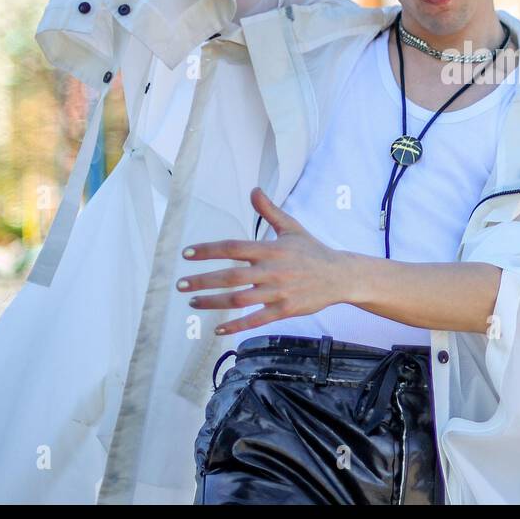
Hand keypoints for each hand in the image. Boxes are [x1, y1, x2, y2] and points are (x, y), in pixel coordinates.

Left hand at [176, 187, 353, 335]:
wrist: (339, 276)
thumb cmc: (312, 250)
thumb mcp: (292, 227)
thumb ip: (269, 211)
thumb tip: (254, 190)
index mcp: (271, 249)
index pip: (233, 248)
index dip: (209, 250)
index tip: (187, 254)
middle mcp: (272, 271)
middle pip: (231, 277)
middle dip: (203, 281)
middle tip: (180, 284)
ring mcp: (278, 293)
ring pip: (239, 300)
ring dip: (213, 302)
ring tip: (192, 302)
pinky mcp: (284, 310)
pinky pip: (255, 320)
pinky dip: (236, 325)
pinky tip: (217, 328)